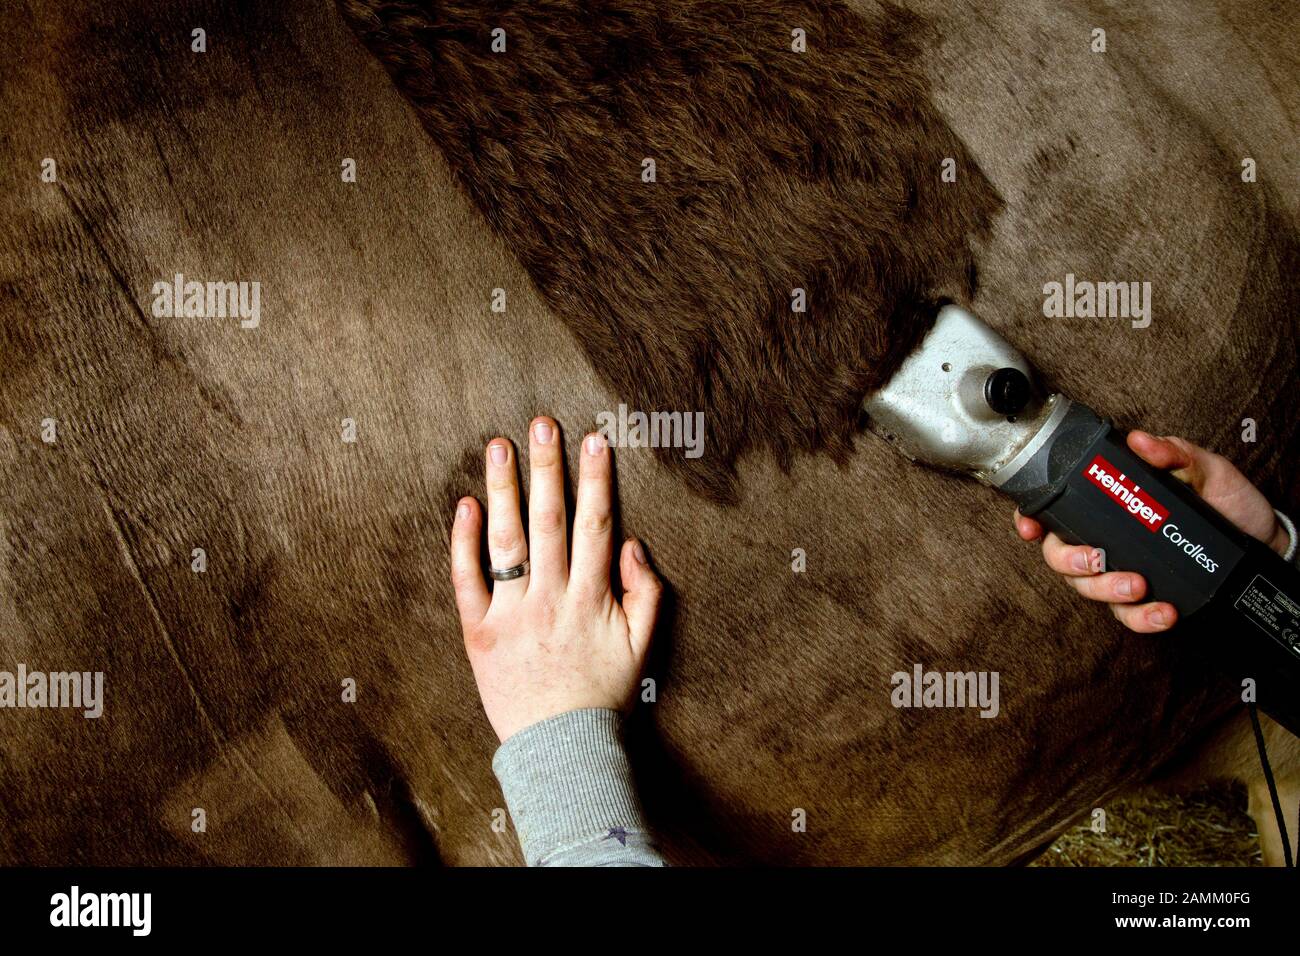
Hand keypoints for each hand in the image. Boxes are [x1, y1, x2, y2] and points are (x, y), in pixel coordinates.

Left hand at [449, 418, 661, 742]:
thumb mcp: (643, 644)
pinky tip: (465, 505)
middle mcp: (551, 600)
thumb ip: (647, 591)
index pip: (594, 526)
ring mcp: (512, 615)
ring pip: (507, 542)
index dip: (595, 481)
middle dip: (547, 469)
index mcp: (592, 599)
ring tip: (499, 446)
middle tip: (542, 423)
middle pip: (549, 522)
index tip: (593, 440)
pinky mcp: (478, 632)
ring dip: (503, 490)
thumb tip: (631, 543)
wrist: (561, 748)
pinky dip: (463, 542)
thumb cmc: (604, 693)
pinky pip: (467, 581)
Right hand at [1014, 430, 1287, 632]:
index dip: (1030, 520)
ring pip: (1087, 589)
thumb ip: (1175, 453)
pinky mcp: (1145, 600)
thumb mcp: (1207, 469)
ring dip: (1106, 590)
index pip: (1056, 511)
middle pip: (1059, 556)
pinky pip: (1127, 617)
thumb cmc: (1229, 503)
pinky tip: (1163, 611)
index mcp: (1111, 505)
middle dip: (1071, 562)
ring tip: (1139, 585)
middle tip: (1099, 559)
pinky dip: (1141, 618)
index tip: (1031, 528)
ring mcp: (1122, 571)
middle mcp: (1108, 539)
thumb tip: (1143, 442)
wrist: (1266, 542)